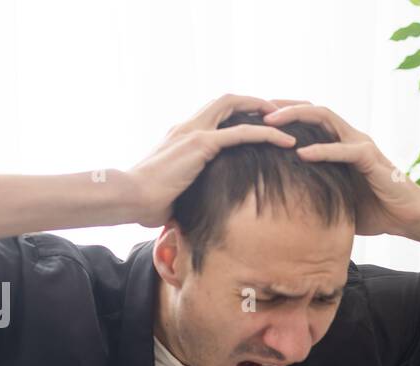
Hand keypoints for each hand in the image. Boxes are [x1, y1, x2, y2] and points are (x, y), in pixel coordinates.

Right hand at [125, 94, 294, 226]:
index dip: (239, 112)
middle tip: (282, 111)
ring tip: (291, 117)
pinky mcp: (200, 144)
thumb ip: (187, 190)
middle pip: (227, 100)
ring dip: (265, 109)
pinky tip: (287, 141)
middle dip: (256, 102)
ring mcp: (194, 132)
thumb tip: (194, 211)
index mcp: (182, 135)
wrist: (128, 198)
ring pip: (235, 106)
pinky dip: (267, 134)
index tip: (262, 121)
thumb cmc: (144, 203)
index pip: (215, 113)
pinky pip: (241, 133)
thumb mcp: (172, 192)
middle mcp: (188, 126)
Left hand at [261, 102, 419, 237]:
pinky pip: (343, 149)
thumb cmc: (373, 209)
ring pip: (325, 118)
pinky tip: (301, 154)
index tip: (254, 119)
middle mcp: (349, 137)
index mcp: (339, 144)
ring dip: (296, 118)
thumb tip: (283, 205)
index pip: (307, 120)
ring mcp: (360, 144)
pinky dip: (322, 150)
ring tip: (271, 123)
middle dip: (282, 107)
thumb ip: (315, 191)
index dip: (282, 116)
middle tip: (254, 110)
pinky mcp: (370, 158)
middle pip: (312, 110)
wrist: (407, 216)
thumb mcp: (335, 198)